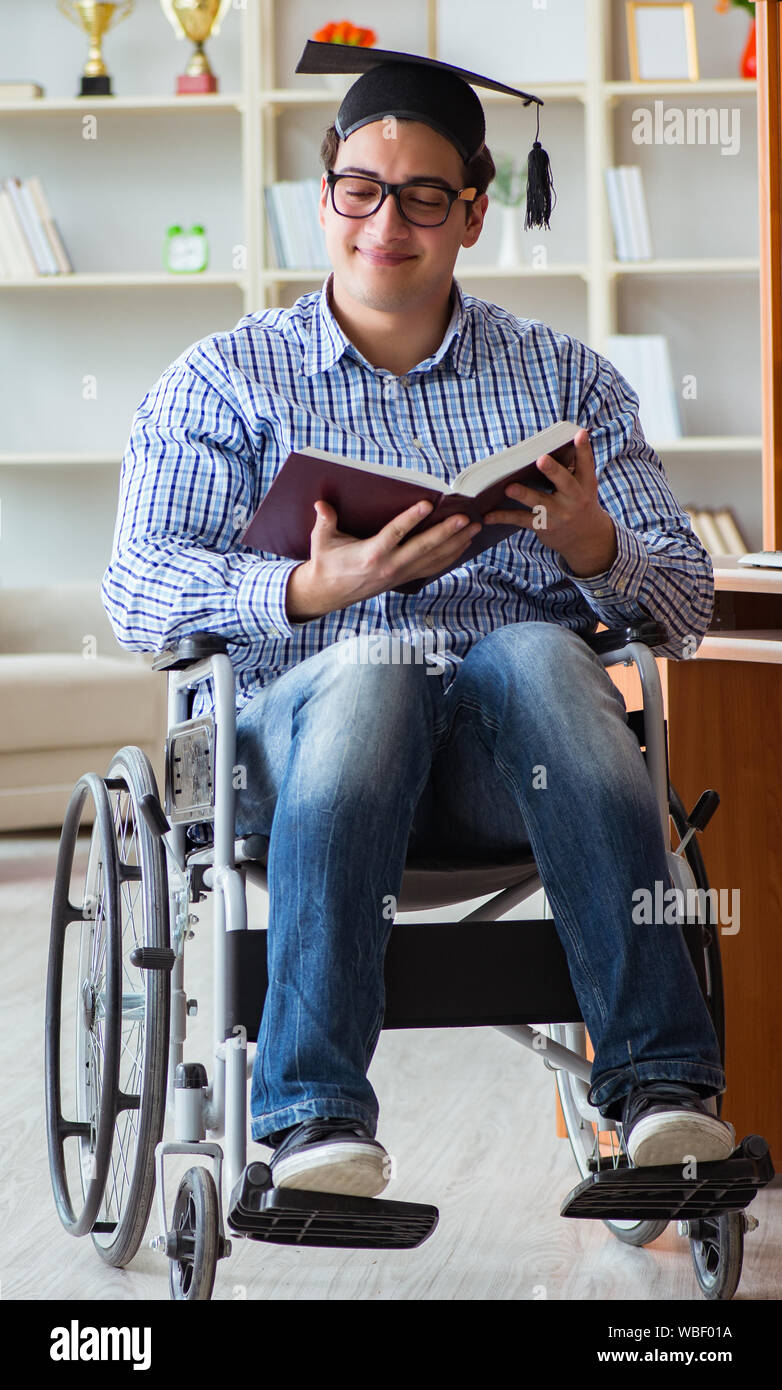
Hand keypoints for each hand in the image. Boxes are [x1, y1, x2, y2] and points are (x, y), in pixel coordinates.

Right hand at [285, 497, 481, 620]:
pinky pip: (433, 568)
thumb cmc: (326, 562)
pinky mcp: (405, 578)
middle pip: (423, 548)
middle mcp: (390, 566)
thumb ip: (324, 521)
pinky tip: (463, 545)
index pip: (395, 534)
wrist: (328, 593)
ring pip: (433, 559)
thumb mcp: (321, 541)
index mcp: (371, 554)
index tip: (429, 504)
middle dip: (447, 533)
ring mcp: (400, 574)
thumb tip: (321, 504)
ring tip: (474, 528)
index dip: (412, 518)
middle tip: (466, 518)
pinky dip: (450, 556)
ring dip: (455, 544)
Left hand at [483, 428, 617, 577]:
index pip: (586, 464)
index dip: (583, 448)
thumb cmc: (576, 501)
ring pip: (540, 502)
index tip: (579, 433)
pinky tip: (487, 516)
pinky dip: (503, 517)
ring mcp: (559, 514)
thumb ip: (570, 467)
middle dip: (553, 471)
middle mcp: (575, 499)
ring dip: (524, 494)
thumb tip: (548, 445)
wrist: (584, 538)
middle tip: (541, 459)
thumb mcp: (582, 486)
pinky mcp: (543, 526)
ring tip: (508, 487)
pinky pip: (521, 520)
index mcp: (585, 484)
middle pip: (565, 482)